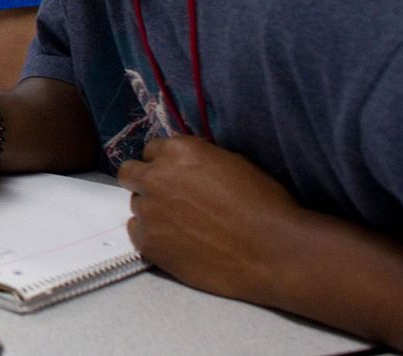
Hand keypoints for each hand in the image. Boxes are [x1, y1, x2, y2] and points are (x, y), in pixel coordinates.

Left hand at [117, 136, 304, 301]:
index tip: (178, 177)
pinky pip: (136, 231)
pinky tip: (176, 243)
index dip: (165, 164)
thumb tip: (186, 165)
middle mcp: (155, 176)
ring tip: (182, 226)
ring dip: (153, 210)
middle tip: (167, 197)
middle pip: (130, 173)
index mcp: (178, 151)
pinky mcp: (147, 242)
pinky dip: (152, 235)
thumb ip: (199, 160)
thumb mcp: (232, 163)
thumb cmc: (263, 204)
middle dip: (145, 181)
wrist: (272, 252)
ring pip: (137, 204)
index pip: (153, 150)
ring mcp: (147, 210)